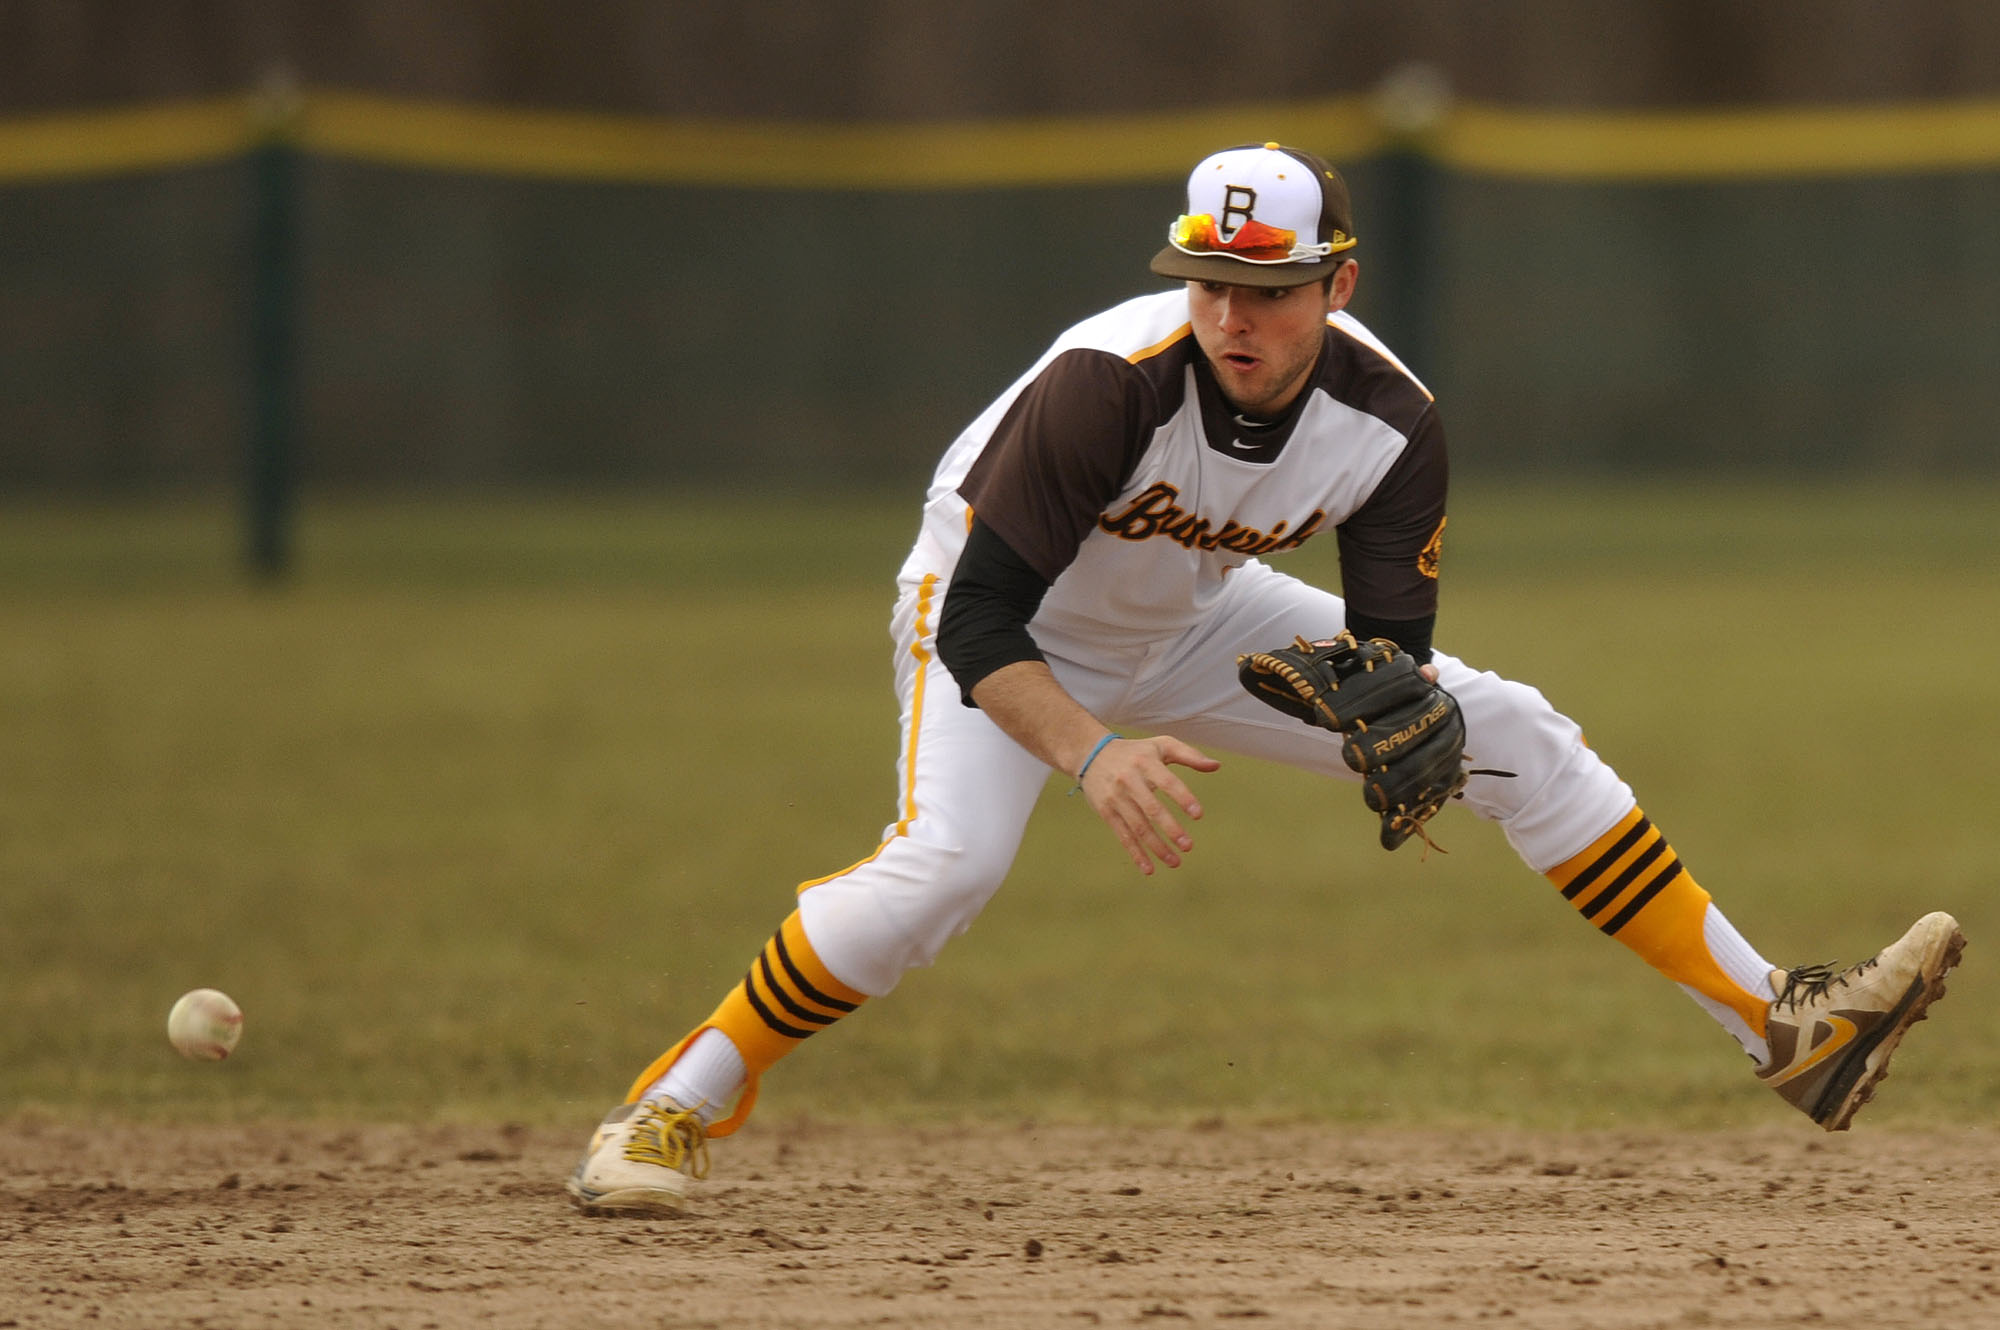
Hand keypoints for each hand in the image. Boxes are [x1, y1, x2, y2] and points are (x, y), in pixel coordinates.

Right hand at [1078, 736, 1220, 874]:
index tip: (1198, 815)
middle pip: (1152, 808)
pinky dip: (1135, 853)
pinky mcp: (1106, 812)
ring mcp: (1116, 797)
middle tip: (1188, 846)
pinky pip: (1122, 835)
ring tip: (1175, 862)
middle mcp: (1129, 780)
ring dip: (1157, 847)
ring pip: (1138, 826)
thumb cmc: (1135, 751)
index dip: (1183, 798)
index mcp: (1146, 763)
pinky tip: (1149, 869)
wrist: (1090, 754)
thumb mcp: (1160, 745)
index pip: (1167, 782)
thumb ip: (1189, 755)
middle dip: (1170, 829)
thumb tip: (1216, 766)